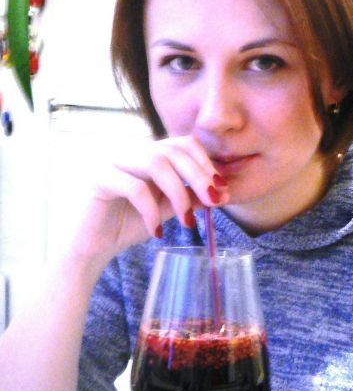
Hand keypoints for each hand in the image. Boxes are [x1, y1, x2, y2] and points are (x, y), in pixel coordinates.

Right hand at [66, 135, 228, 266]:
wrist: (92, 246)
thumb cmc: (128, 224)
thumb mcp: (167, 209)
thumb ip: (190, 197)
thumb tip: (222, 193)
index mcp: (149, 154)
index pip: (183, 144)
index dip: (205, 163)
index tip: (221, 189)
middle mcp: (132, 151)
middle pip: (172, 151)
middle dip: (199, 177)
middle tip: (214, 201)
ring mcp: (113, 161)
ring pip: (155, 163)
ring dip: (178, 192)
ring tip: (187, 221)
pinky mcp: (99, 178)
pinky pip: (134, 188)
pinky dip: (151, 211)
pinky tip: (157, 231)